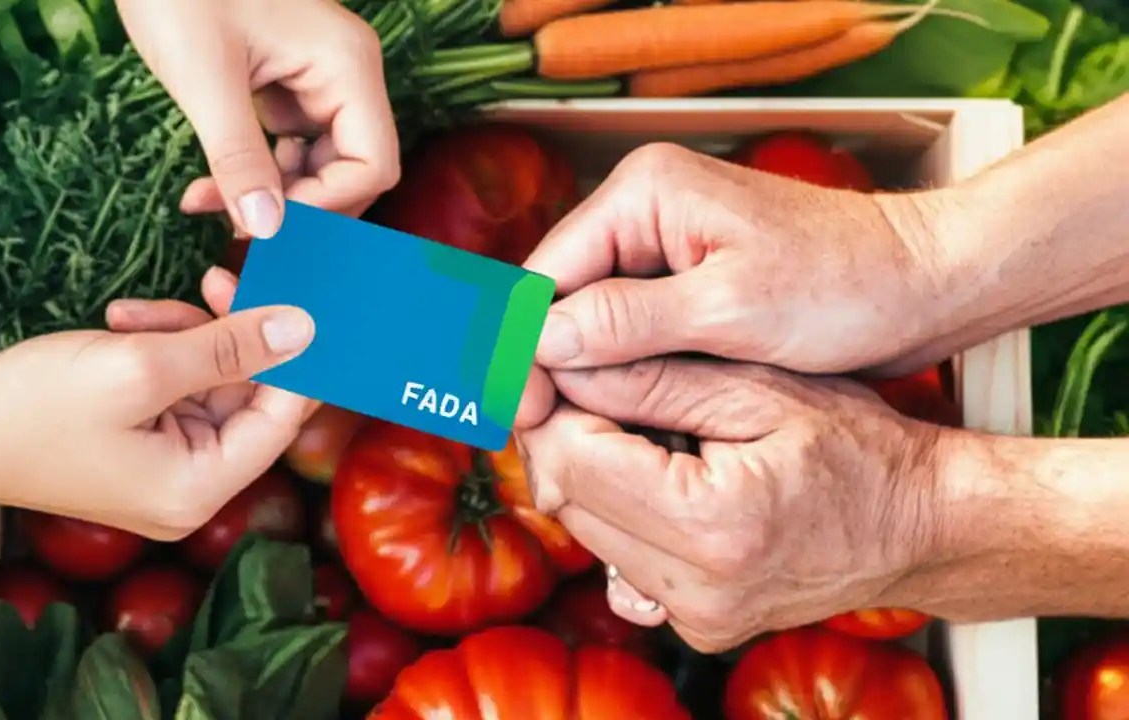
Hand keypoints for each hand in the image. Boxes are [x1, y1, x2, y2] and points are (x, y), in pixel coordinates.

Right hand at [0, 268, 317, 538]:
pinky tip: (121, 319)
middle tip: (222, 280)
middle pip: (247, 398)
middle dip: (232, 336)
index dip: (297, 359)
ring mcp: (161, 460)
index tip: (303, 302)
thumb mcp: (141, 367)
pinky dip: (158, 346)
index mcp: (198, 487)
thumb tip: (304, 330)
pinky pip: (174, 382)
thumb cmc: (31, 410)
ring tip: (138, 312)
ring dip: (185, 334)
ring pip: (209, 380)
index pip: (280, 420)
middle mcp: (188, 483)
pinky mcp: (136, 434)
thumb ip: (229, 348)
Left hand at [116, 0, 399, 235]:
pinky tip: (214, 184)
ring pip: (322, 166)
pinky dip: (260, 175)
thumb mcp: (202, 77)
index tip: (265, 225)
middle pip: (354, 170)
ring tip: (210, 205)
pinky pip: (293, 148)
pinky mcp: (289, 84)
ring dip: (275, 198)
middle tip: (236, 229)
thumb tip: (266, 230)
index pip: (372, 165)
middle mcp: (346, 74)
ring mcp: (319, 79)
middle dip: (301, 209)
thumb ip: (238, 156)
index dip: (326, 206)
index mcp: (347, 65)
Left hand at [515, 358, 945, 652]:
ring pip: (585, 529)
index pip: (574, 457)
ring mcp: (696, 619)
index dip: (554, 400)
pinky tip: (659, 475)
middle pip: (568, 497)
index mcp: (713, 524)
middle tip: (593, 379)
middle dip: (565, 432)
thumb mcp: (758, 387)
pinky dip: (620, 512)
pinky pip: (619, 560)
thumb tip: (561, 364)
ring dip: (590, 470)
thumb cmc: (857, 445)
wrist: (922, 526)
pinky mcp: (696, 627)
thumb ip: (650, 378)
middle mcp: (697, 591)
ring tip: (641, 425)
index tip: (561, 357)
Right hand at [516, 143, 955, 427]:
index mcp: (644, 193)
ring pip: (589, 317)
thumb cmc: (846, 284)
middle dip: (546, 367)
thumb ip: (631, 320)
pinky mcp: (687, 279)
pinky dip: (617, 373)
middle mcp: (643, 209)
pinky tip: (612, 421)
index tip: (521, 418)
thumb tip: (540, 341)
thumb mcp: (734, 308)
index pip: (545, 274)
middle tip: (543, 445)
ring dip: (579, 375)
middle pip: (559, 296)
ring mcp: (665, 245)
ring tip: (571, 444)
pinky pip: (627, 327)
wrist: (925, 281)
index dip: (521, 349)